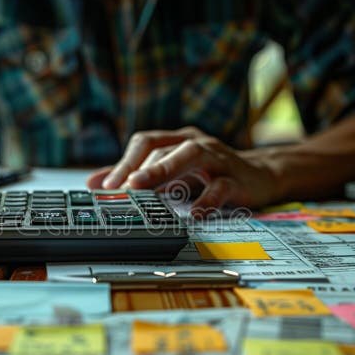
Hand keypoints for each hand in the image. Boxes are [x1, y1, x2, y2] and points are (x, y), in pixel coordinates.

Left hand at [87, 126, 283, 212]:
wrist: (261, 175)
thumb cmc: (210, 173)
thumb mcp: (172, 171)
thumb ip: (135, 175)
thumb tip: (93, 183)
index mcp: (178, 140)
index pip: (146, 142)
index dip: (124, 161)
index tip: (104, 186)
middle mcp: (196, 143)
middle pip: (164, 147)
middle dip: (139, 166)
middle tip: (120, 186)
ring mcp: (218, 159)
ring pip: (191, 156)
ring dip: (164, 170)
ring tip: (143, 186)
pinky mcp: (237, 179)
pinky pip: (220, 187)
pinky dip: (206, 201)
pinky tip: (194, 215)